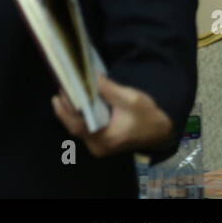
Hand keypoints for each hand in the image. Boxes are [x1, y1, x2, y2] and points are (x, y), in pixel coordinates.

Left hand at [52, 74, 174, 157]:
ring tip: (65, 92)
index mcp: (106, 138)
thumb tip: (89, 76)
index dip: (66, 109)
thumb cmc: (147, 116)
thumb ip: (108, 89)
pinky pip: (82, 127)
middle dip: (65, 107)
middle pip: (73, 127)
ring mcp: (97, 146)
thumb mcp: (131, 99)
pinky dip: (77, 115)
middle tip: (61, 88)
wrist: (161, 130)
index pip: (77, 125)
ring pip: (76, 127)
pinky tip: (75, 101)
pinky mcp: (99, 142)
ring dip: (70, 110)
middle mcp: (98, 146)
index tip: (60, 92)